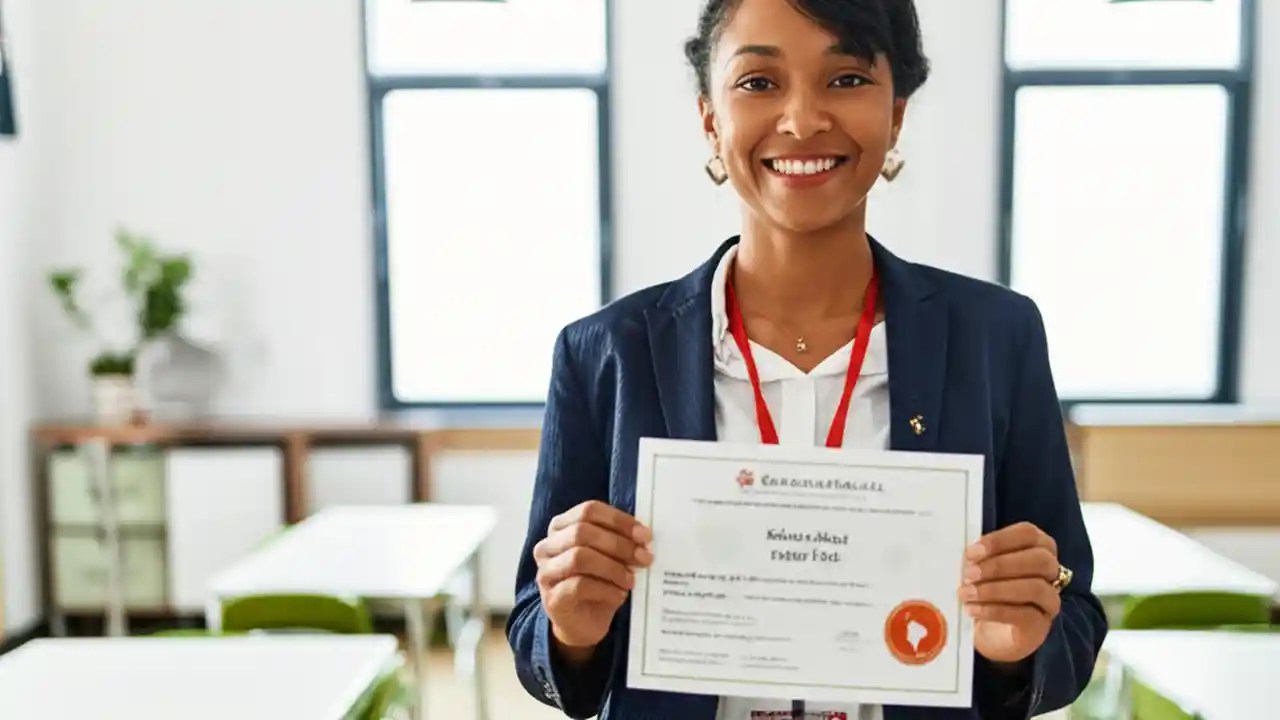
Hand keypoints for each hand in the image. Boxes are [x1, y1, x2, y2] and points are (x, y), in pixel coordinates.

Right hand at [534, 500, 652, 662]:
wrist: (583, 624)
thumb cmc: (598, 583)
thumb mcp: (611, 557)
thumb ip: (621, 542)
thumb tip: (643, 537)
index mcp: (561, 528)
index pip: (588, 510)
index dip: (618, 520)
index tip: (644, 535)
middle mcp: (547, 547)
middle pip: (582, 532)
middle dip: (618, 544)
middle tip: (644, 558)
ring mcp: (546, 573)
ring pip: (579, 557)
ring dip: (612, 567)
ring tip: (631, 579)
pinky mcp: (552, 598)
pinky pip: (579, 586)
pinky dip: (606, 589)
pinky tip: (620, 595)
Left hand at [958, 522, 1060, 663]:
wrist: (989, 631)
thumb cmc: (986, 590)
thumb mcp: (980, 568)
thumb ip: (979, 557)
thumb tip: (967, 557)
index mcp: (1038, 547)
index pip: (1028, 534)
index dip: (1000, 540)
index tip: (972, 552)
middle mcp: (1051, 571)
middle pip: (1039, 560)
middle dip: (1000, 565)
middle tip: (969, 573)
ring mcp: (1050, 600)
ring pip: (1035, 588)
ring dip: (995, 589)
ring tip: (967, 594)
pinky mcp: (1042, 625)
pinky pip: (1026, 616)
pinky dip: (995, 611)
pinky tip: (973, 610)